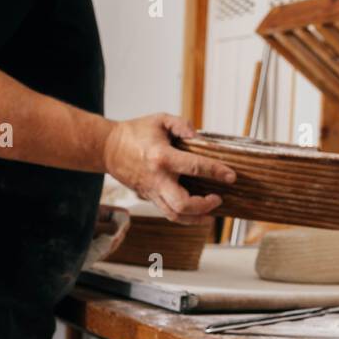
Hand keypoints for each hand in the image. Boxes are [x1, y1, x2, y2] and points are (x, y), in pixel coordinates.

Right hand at [102, 114, 235, 224]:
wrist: (107, 148)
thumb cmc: (134, 132)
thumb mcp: (160, 119)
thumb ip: (182, 125)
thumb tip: (198, 136)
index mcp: (162, 157)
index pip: (195, 167)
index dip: (216, 172)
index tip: (231, 176)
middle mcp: (157, 179)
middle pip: (183, 204)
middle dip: (204, 206)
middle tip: (217, 198)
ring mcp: (151, 191)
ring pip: (175, 215)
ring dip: (196, 219)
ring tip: (210, 214)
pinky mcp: (148, 197)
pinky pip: (168, 212)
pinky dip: (184, 216)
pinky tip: (196, 213)